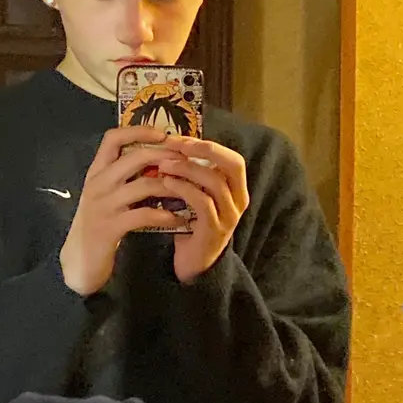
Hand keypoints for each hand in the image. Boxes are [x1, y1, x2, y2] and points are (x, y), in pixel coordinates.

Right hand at [60, 126, 184, 295]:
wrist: (78, 262)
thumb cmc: (99, 223)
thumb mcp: (107, 194)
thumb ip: (126, 176)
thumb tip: (162, 159)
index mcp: (97, 171)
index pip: (113, 138)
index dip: (139, 130)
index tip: (164, 133)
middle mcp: (98, 183)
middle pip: (135, 157)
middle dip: (166, 156)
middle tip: (188, 161)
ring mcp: (102, 204)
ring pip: (144, 185)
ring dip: (172, 186)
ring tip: (190, 191)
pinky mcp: (109, 227)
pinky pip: (144, 214)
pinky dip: (166, 215)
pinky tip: (180, 218)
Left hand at [159, 136, 249, 282]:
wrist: (192, 264)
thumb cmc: (191, 223)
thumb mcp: (196, 194)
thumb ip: (192, 173)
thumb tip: (171, 144)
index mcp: (236, 189)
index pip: (233, 158)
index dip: (209, 145)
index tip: (181, 139)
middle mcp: (238, 200)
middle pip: (234, 164)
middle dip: (206, 150)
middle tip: (178, 145)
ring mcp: (229, 216)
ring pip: (215, 182)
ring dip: (188, 168)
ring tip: (164, 164)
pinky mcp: (214, 230)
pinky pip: (203, 203)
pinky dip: (184, 188)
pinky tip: (166, 182)